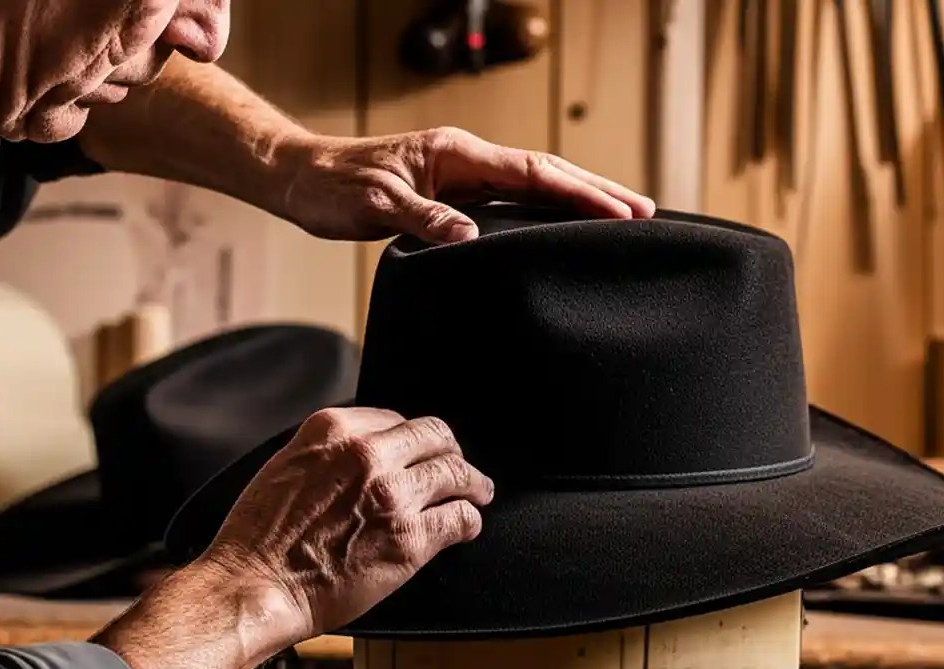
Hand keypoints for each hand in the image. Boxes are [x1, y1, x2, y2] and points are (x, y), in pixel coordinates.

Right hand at [198, 407, 493, 643]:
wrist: (255, 586)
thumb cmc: (261, 537)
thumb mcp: (289, 465)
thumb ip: (332, 451)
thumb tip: (368, 450)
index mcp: (335, 430)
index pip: (397, 419)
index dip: (414, 438)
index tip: (420, 450)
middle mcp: (369, 456)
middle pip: (435, 437)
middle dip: (451, 451)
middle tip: (459, 465)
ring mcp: (394, 496)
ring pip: (456, 473)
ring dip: (473, 483)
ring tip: (479, 491)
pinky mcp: (410, 539)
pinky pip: (459, 518)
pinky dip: (470, 521)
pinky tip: (467, 526)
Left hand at [277, 126, 656, 243]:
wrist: (299, 177)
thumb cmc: (331, 187)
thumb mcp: (376, 204)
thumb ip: (424, 218)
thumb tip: (470, 238)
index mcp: (456, 154)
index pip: (533, 172)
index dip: (580, 192)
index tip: (621, 210)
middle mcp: (465, 159)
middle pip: (546, 172)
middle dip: (597, 190)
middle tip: (644, 212)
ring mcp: (461, 174)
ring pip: (534, 184)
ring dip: (577, 199)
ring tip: (620, 217)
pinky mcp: (453, 193)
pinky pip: (512, 200)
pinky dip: (545, 210)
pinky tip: (561, 227)